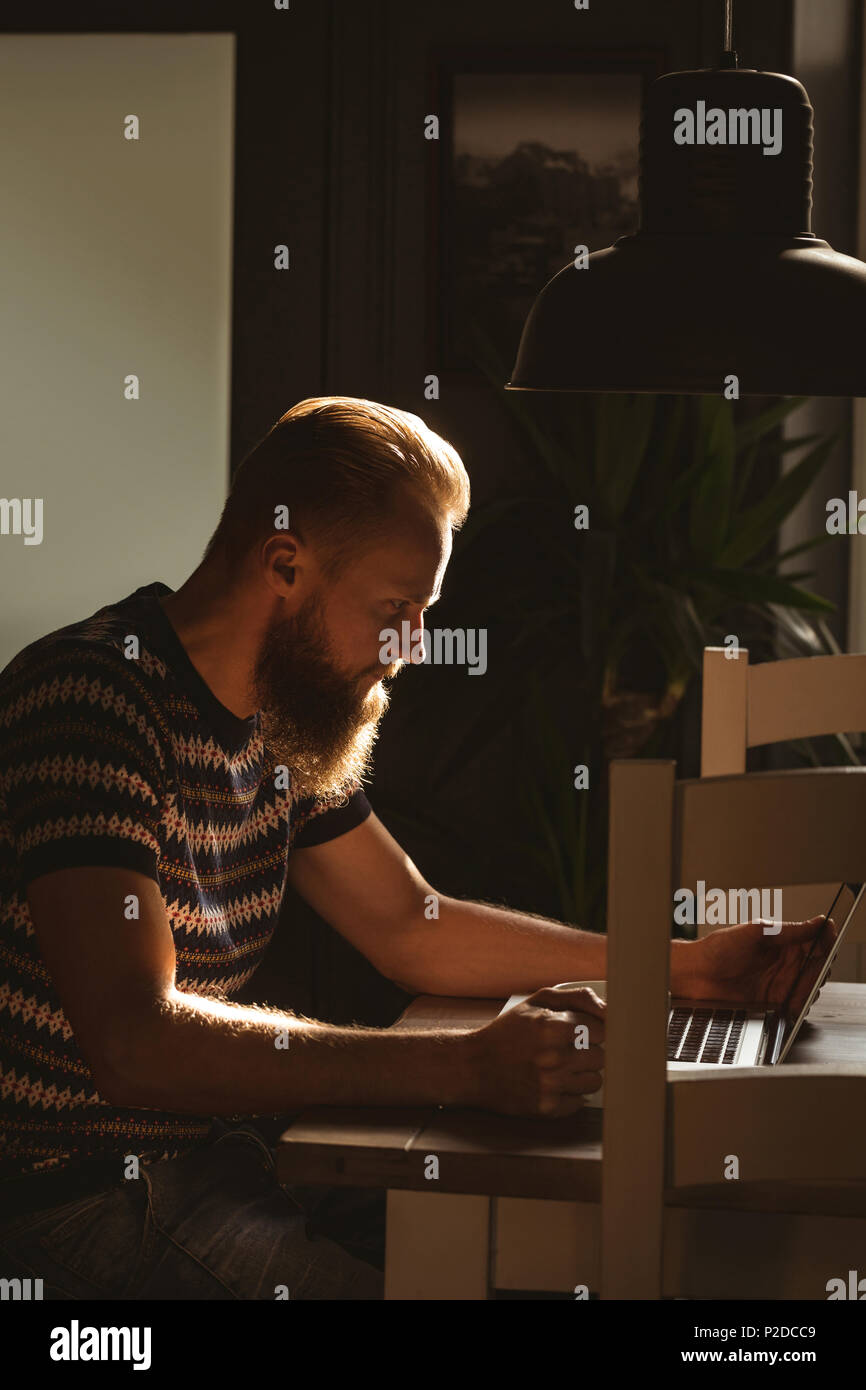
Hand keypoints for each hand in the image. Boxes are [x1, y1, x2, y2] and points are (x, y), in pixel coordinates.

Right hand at [467, 983, 604, 1116]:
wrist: (474, 1065)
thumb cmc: (509, 1030)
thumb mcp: (538, 1001)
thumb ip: (578, 998)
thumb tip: (610, 1011)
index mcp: (552, 1027)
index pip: (602, 1031)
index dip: (591, 1029)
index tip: (578, 1030)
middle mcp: (553, 1058)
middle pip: (601, 1057)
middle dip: (588, 1051)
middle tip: (567, 1048)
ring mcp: (550, 1086)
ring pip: (595, 1081)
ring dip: (582, 1073)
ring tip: (561, 1066)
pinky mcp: (547, 1108)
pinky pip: (580, 1102)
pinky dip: (570, 1094)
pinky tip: (552, 1083)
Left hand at [679, 915, 837, 1018]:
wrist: (695, 974)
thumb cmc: (716, 949)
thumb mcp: (755, 932)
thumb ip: (788, 930)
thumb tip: (816, 922)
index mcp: (781, 941)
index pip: (813, 940)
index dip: (825, 939)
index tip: (830, 936)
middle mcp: (783, 962)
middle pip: (816, 965)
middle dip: (821, 965)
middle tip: (818, 966)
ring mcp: (779, 983)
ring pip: (810, 986)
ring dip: (811, 987)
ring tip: (803, 986)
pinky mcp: (773, 1002)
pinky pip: (796, 1005)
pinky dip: (801, 1005)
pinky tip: (797, 1002)